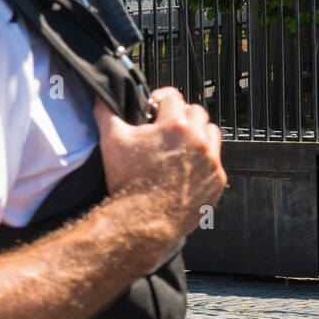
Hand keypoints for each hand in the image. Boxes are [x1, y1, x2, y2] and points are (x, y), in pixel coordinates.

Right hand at [93, 87, 226, 238]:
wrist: (141, 221)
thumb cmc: (127, 181)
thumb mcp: (112, 141)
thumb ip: (107, 113)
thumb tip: (101, 97)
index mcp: (176, 125)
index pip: (174, 97)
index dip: (161, 99)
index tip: (155, 107)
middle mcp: (199, 140)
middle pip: (196, 113)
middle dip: (181, 116)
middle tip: (166, 128)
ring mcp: (211, 161)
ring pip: (211, 134)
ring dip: (198, 134)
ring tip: (179, 146)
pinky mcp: (217, 180)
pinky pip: (216, 162)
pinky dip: (204, 162)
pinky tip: (186, 169)